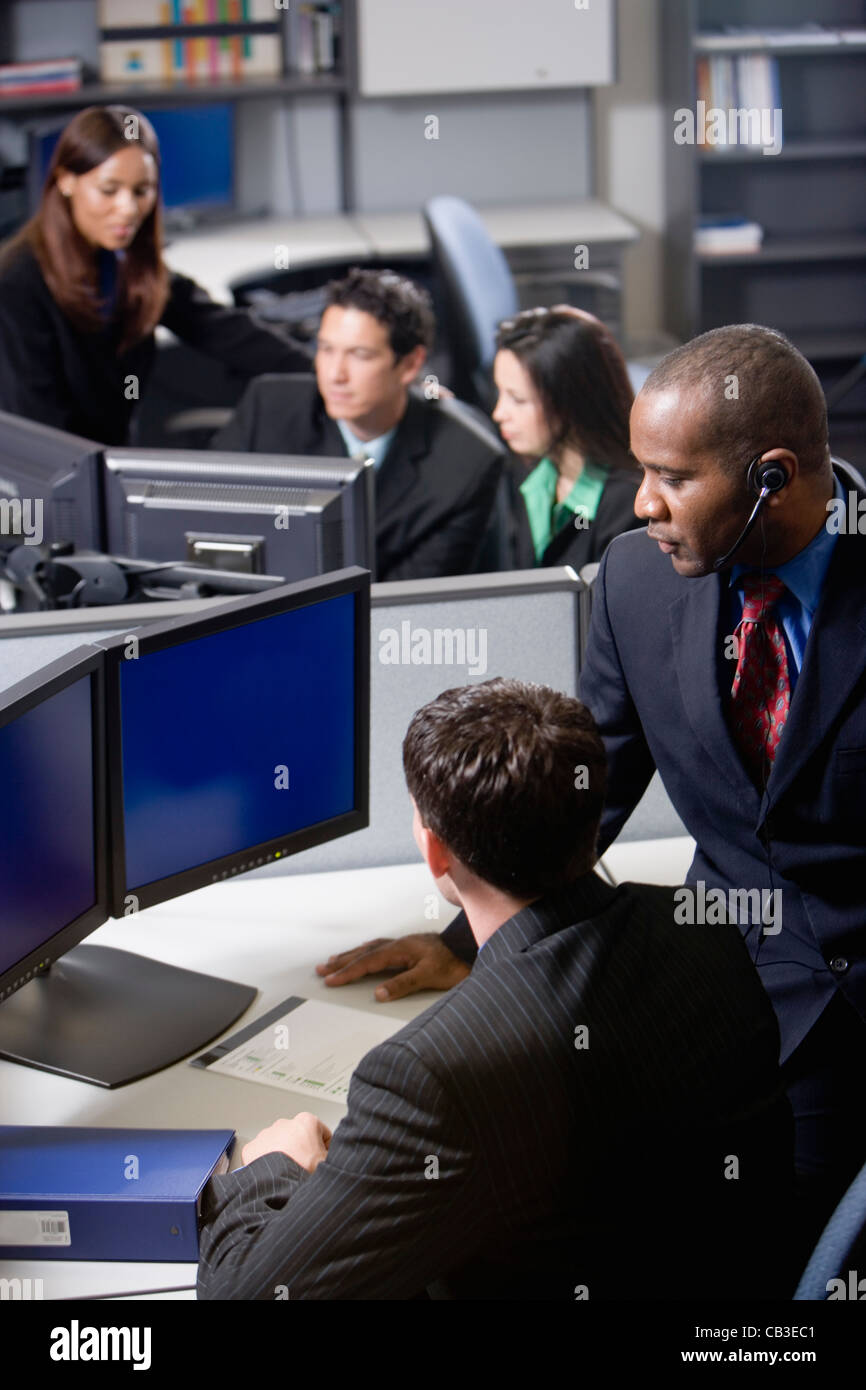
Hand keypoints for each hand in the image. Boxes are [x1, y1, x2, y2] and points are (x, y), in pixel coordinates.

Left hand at [241, 1114, 331, 1172]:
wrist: (279, 1190)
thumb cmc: (304, 1174)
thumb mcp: (331, 1162)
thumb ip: (335, 1154)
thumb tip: (340, 1156)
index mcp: (307, 1121)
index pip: (322, 1133)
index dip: (325, 1149)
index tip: (322, 1160)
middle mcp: (285, 1123)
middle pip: (298, 1137)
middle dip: (301, 1151)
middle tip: (305, 1168)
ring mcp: (266, 1135)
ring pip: (278, 1145)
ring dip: (283, 1155)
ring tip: (289, 1174)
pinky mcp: (252, 1148)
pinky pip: (261, 1154)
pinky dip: (267, 1163)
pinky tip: (275, 1175)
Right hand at [315, 932, 469, 999]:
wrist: (471, 948)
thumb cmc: (454, 962)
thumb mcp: (429, 976)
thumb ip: (403, 984)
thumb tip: (378, 993)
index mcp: (399, 950)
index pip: (366, 963)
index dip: (346, 972)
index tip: (329, 980)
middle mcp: (398, 944)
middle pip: (363, 953)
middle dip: (342, 962)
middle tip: (322, 968)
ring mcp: (404, 944)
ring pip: (370, 948)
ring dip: (352, 954)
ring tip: (335, 959)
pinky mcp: (410, 946)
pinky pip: (380, 946)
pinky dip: (367, 950)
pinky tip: (367, 951)